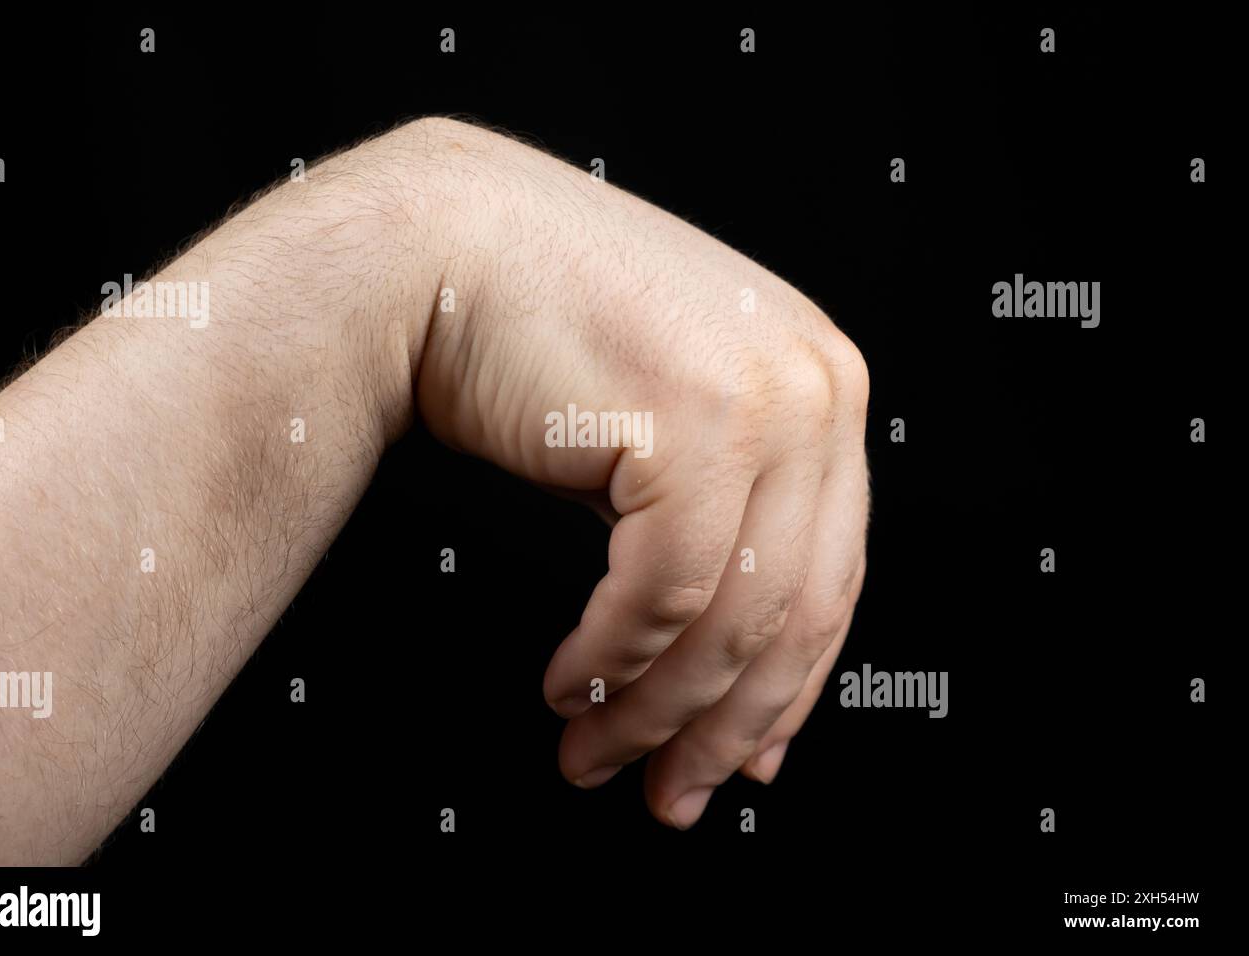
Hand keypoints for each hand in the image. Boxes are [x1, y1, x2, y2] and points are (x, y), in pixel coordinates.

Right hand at [406, 118, 870, 828]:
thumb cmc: (533, 334)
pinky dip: (612, 663)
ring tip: (595, 756)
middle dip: (726, 726)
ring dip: (656, 713)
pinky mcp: (696, 422)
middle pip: (796, 610)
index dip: (783, 690)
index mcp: (822, 382)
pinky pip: (663, 595)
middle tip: (671, 796)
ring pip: (732, 619)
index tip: (740, 761)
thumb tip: (736, 681)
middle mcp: (817, 383)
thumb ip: (715, 534)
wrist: (434, 247)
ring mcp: (768, 398)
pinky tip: (567, 688)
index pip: (831, 575)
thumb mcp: (658, 433)